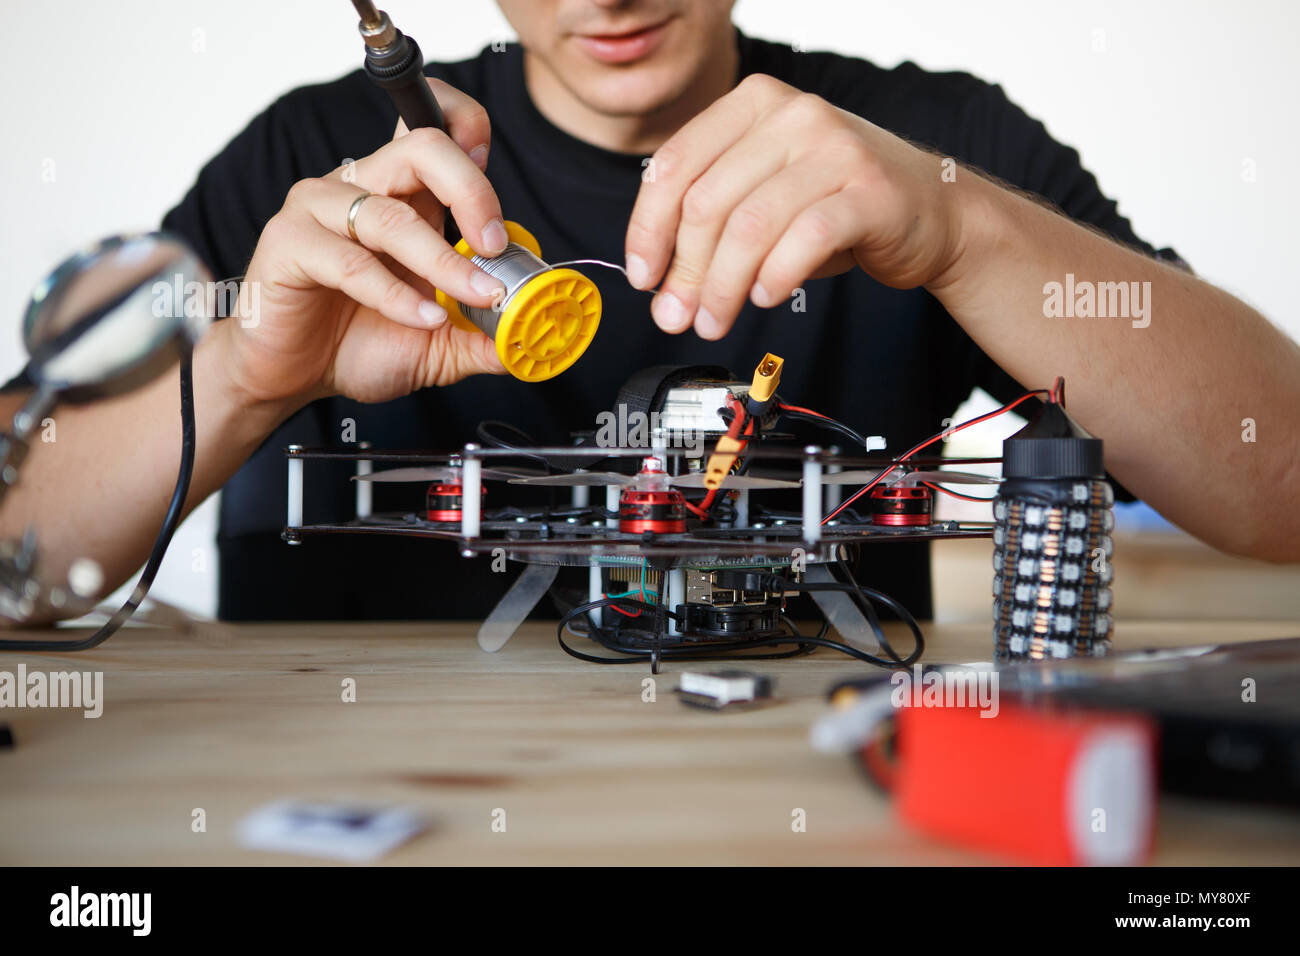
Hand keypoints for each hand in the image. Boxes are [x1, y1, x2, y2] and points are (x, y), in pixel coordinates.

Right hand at [221, 79, 510, 410]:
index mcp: (400, 195)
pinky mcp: (289, 243)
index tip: (493, 181)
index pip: (434, 125)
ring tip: (476, 296)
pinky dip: (397, 295)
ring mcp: (320, 209)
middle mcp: (361, 187)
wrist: (290, 377)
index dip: (468, 131)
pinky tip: (423, 319)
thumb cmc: (353, 344)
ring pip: (391, 215)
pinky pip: (352, 262)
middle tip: (494, 244)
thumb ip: (479, 340)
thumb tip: (526, 346)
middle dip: (471, 192)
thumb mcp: (435, 346)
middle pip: (422, 148)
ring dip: (444, 262)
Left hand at [624, 73, 966, 338]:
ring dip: (722, 286)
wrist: (932, 210)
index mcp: (754, 104)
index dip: (647, 229)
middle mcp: (793, 114)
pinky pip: (805, 239)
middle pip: (707, 202)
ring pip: (749, 225)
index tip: (642, 277)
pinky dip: (776, 277)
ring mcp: (835, 148)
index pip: (674, 165)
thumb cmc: (839, 206)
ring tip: (715, 319)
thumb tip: (661, 286)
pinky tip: (767, 298)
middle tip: (677, 316)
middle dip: (684, 271)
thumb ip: (712, 226)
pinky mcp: (869, 190)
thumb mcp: (765, 198)